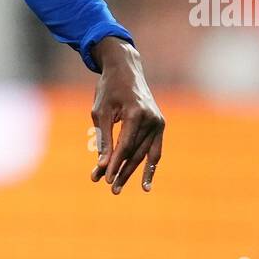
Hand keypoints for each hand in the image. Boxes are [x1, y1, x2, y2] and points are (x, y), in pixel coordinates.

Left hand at [90, 37, 164, 194]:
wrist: (126, 70)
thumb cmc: (108, 90)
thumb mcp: (100, 112)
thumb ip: (103, 139)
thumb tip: (102, 165)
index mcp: (137, 113)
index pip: (125, 146)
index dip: (115, 164)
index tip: (104, 178)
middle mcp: (152, 119)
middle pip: (135, 153)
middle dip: (121, 171)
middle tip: (111, 189)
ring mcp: (158, 122)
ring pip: (144, 154)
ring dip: (130, 171)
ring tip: (117, 187)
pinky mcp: (159, 125)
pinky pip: (155, 150)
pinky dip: (150, 166)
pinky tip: (145, 184)